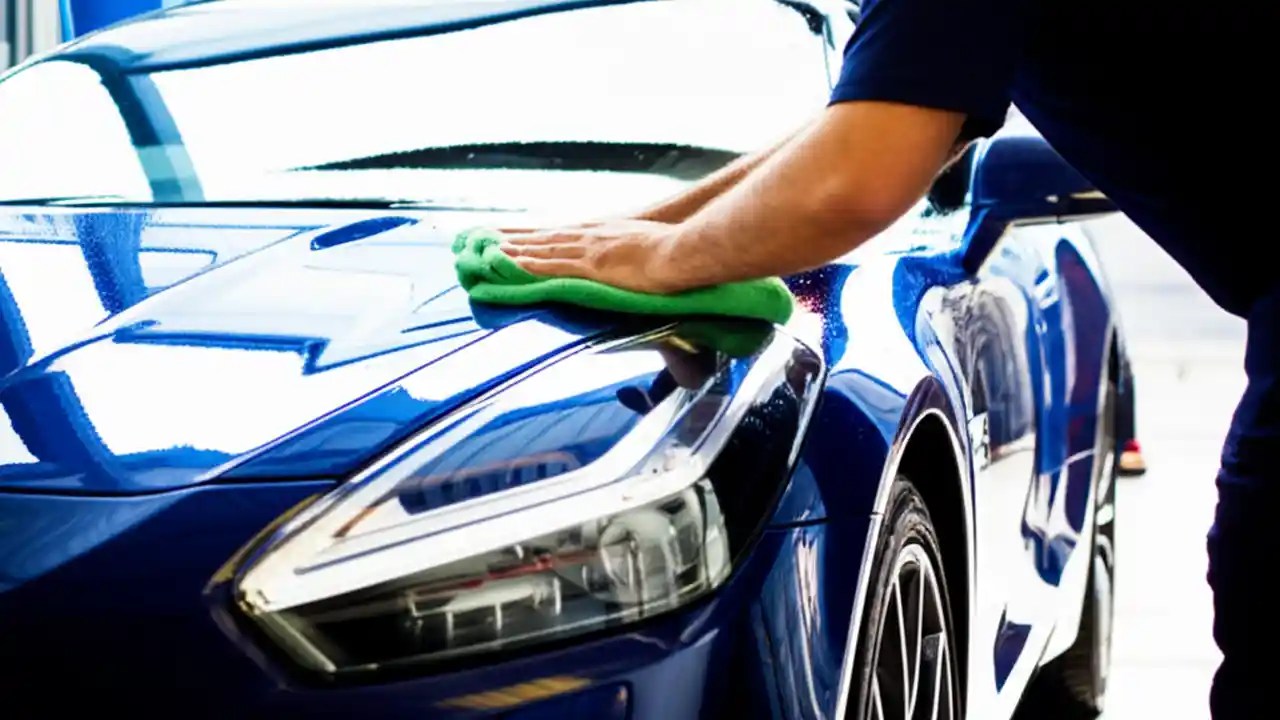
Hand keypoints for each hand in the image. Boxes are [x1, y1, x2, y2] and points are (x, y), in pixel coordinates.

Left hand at [499, 219, 688, 293]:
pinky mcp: (588, 266)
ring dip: (512, 248)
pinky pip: (550, 264)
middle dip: (513, 238)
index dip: (535, 234)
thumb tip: (630, 262)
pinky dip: (527, 262)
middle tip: (484, 237)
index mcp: (602, 233)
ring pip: (540, 247)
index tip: (514, 234)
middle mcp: (589, 236)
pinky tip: (507, 262)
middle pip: (543, 236)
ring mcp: (587, 250)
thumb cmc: (672, 250)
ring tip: (485, 249)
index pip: (560, 233)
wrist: (681, 251)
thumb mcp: (647, 245)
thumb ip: (632, 252)